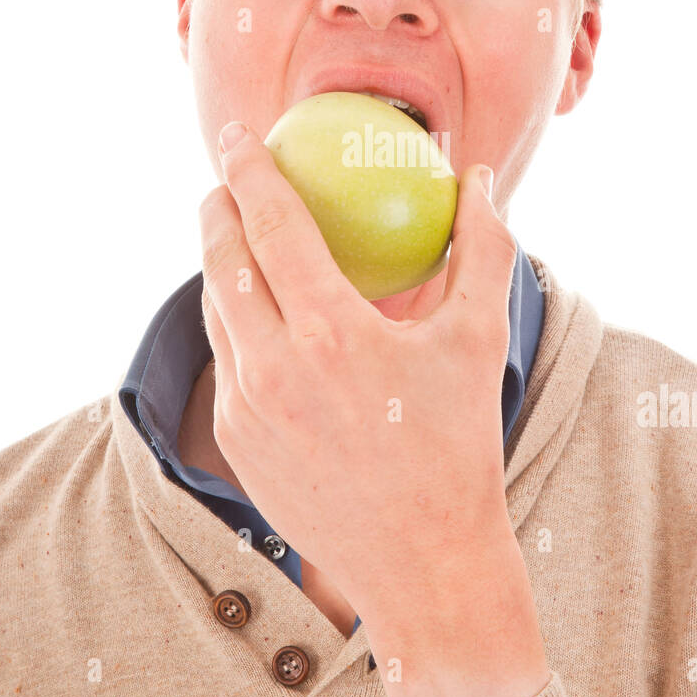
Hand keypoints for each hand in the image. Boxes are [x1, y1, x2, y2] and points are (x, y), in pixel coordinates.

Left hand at [198, 121, 518, 621]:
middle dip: (215, 208)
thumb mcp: (479, 338)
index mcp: (331, 332)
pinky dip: (234, 324)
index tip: (239, 134)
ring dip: (218, 264)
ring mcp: (246, 409)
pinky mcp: (235, 443)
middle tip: (227, 180)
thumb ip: (481, 247)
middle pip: (220, 260)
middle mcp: (273, 367)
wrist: (422, 562)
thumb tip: (479, 178)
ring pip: (215, 312)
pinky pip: (226, 361)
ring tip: (237, 239)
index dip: (249, 170)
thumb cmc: (460, 444)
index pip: (271, 224)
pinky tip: (258, 315)